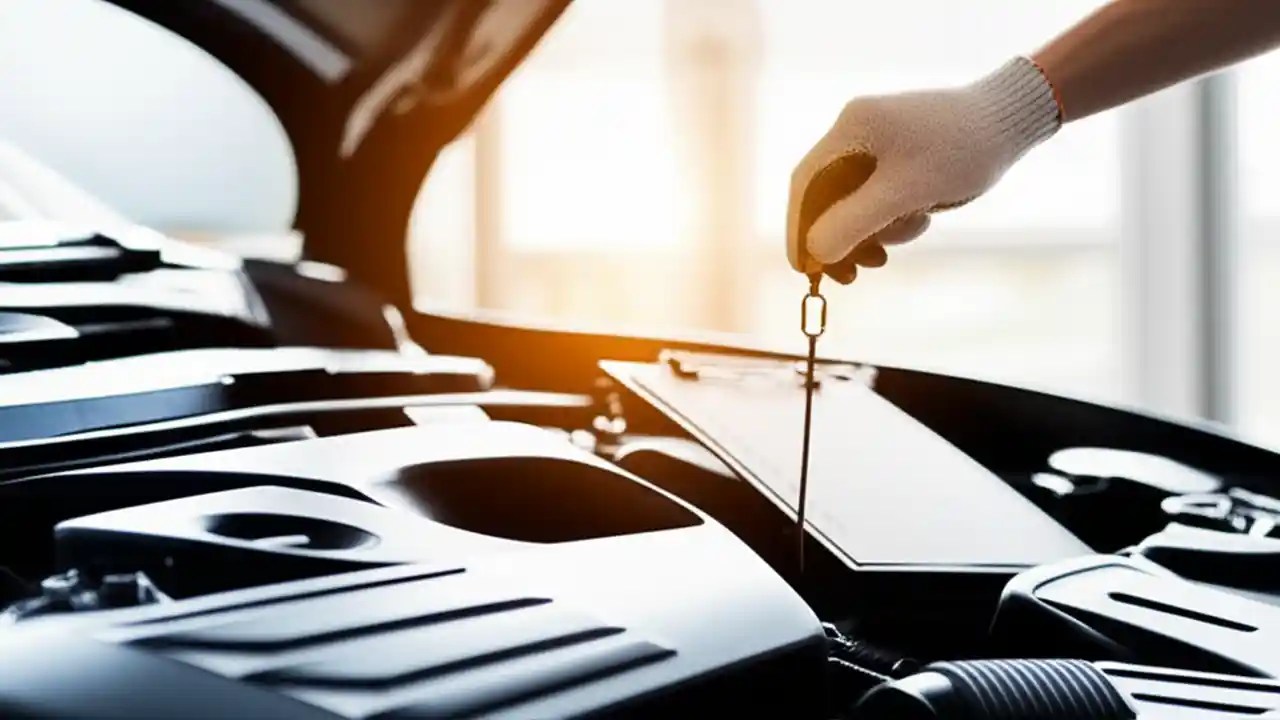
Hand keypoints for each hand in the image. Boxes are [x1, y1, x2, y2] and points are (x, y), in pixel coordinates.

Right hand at [787, 57, 1061, 282]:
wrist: (1013, 120)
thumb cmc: (962, 151)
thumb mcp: (905, 192)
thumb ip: (855, 222)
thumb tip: (814, 252)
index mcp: (850, 129)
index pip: (805, 186)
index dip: (800, 231)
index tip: (807, 271)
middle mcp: (856, 132)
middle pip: (827, 196)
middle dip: (839, 238)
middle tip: (853, 276)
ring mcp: (877, 143)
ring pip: (854, 201)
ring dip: (870, 233)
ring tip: (891, 251)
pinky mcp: (899, 155)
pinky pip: (878, 196)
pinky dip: (889, 219)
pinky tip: (917, 222)